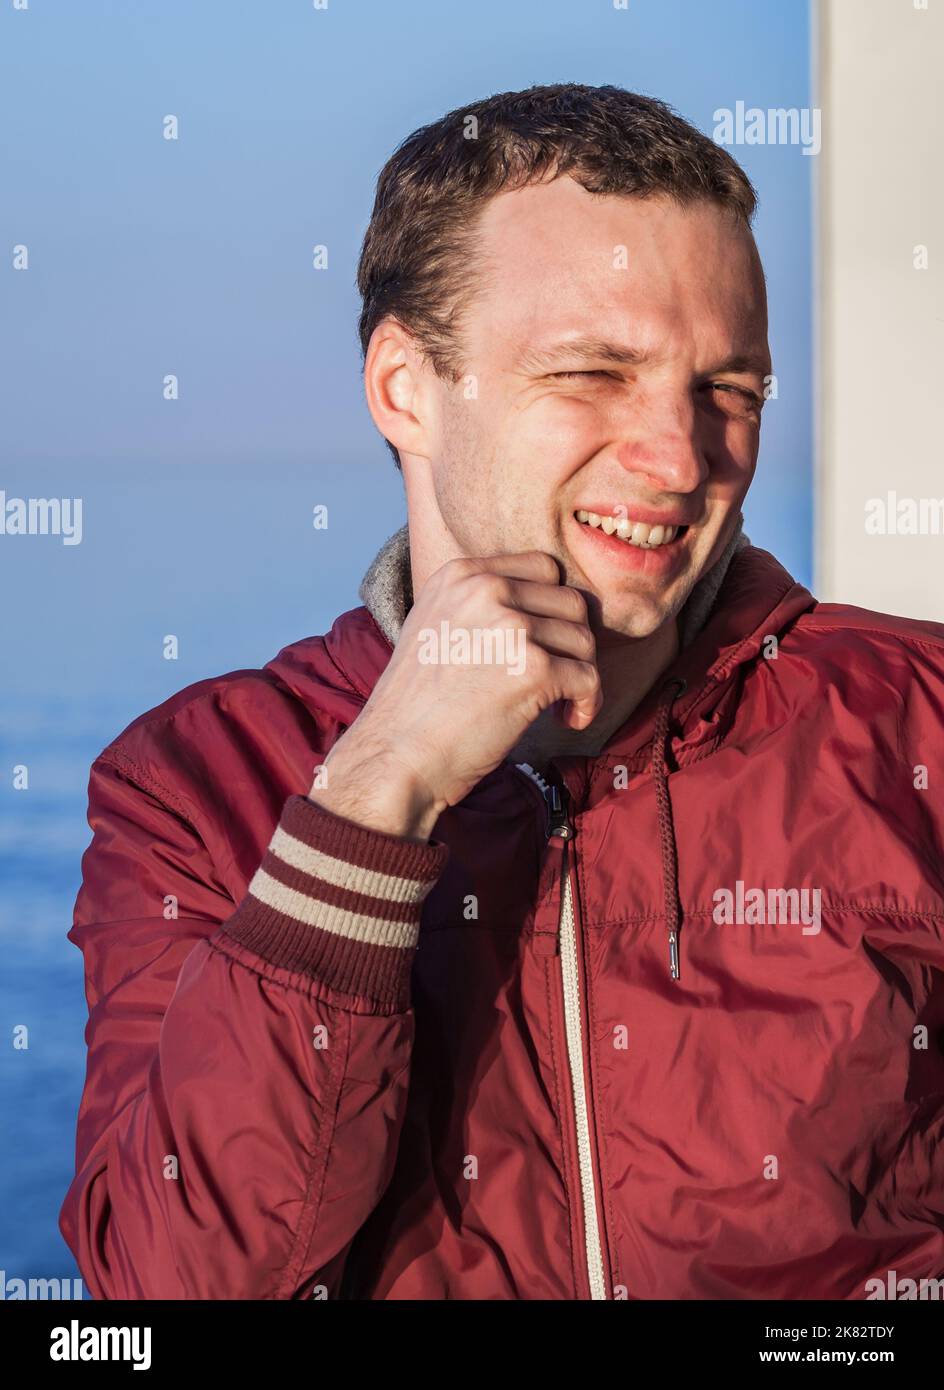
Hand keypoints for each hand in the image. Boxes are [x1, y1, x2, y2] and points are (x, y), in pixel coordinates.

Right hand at [307, 551, 601, 840]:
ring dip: (580, 675)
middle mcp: (487, 590)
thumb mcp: (434, 627)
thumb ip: (480, 606)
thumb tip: (543, 610)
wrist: (396, 757)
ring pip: (584, 641)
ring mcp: (512, 627)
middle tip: (556, 679)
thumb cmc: (416, 707)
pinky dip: (588, 703)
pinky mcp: (533, 669)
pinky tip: (568, 720)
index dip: (552, 608)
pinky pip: (589, 678)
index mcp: (461, 574)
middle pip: (570, 602)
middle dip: (571, 644)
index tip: (542, 643)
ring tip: (558, 704)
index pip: (542, 568)